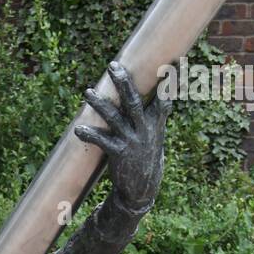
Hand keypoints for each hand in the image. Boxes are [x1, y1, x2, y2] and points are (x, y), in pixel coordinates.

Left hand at [75, 61, 170, 213]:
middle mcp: (144, 130)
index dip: (169, 81)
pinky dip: (90, 134)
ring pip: (114, 118)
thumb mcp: (155, 136)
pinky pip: (102, 141)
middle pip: (133, 102)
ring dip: (100, 104)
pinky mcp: (118, 154)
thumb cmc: (146, 158)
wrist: (141, 190)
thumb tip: (155, 96)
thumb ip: (151, 117)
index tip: (175, 62)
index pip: (164, 99)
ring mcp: (131, 141)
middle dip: (123, 83)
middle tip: (112, 66)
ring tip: (87, 92)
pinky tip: (78, 129)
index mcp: (156, 124)